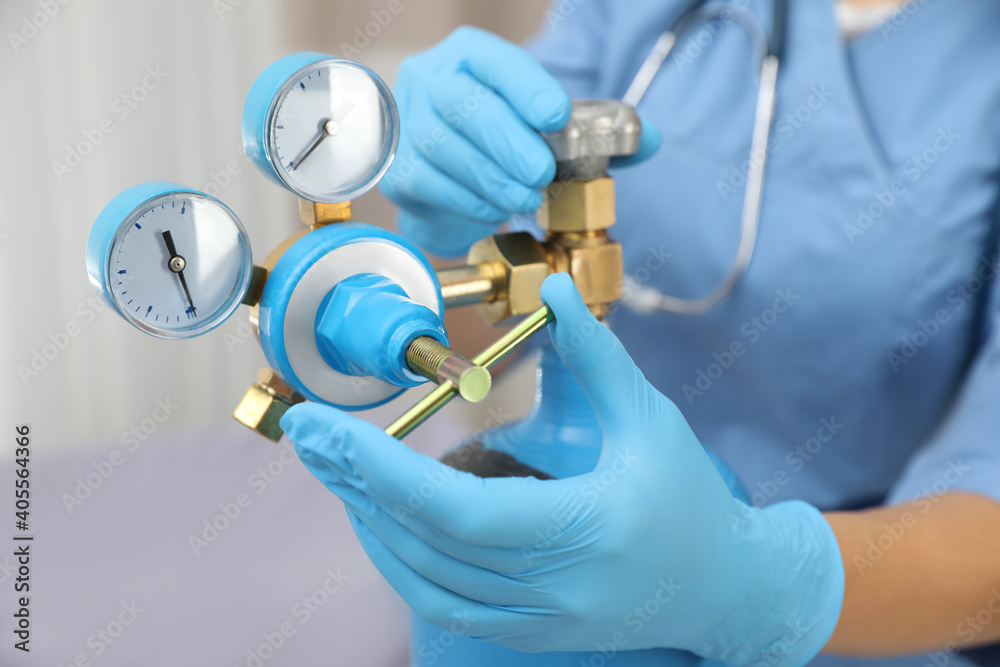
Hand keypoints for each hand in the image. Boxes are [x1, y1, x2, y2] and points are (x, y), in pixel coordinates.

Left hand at [282, 274, 842, 664]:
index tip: (330, 432)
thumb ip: (597, 353)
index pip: (459, 510)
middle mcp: (556, 587)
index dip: (385, 472)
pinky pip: (441, 601)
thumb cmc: (690, 498)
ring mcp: (538, 619)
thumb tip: (553, 290)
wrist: (725, 587)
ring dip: (368, 520)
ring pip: (423, 578)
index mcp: (589, 528)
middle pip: (426, 542)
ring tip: (331, 467)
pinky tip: (375, 517)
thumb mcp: (651, 418)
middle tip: (305, 434)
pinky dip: (398, 558)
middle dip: (355, 484)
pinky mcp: (527, 631)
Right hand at [379, 26, 659, 256]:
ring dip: (490, 178)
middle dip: (505, 141)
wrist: (455, 181)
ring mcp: (406, 124)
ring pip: (441, 146)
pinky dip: (468, 201)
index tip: (556, 116)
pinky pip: (430, 184)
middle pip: (460, 103)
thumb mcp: (553, 129)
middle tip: (540, 174)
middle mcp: (429, 79)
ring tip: (525, 197)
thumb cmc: (506, 144)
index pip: (495, 61)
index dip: (525, 86)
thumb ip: (603, 130)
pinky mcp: (397, 171)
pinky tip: (494, 208)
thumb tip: (649, 140)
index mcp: (471, 56)